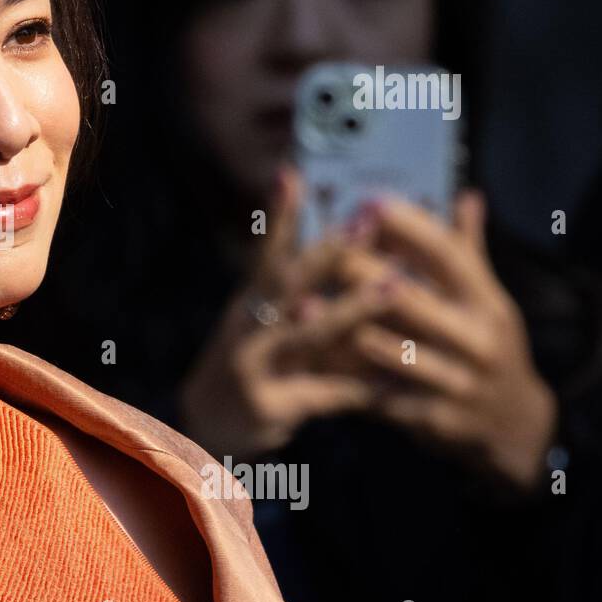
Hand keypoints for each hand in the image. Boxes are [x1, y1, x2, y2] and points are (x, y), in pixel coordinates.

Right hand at [178, 166, 396, 459]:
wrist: (205, 428)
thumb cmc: (251, 366)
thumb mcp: (262, 326)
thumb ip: (299, 296)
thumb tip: (347, 247)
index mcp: (249, 303)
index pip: (266, 252)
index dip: (279, 216)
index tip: (292, 174)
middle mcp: (246, 326)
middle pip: (287, 281)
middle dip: (328, 249)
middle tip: (366, 218)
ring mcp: (253, 364)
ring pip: (308, 330)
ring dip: (354, 306)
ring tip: (395, 286)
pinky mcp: (269, 404)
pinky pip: (325, 391)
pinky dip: (362, 386)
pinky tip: (395, 382)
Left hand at [337, 192, 556, 490]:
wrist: (511, 422)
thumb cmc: (482, 341)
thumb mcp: (484, 298)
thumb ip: (467, 250)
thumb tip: (465, 194)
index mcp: (487, 302)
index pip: (450, 256)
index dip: (411, 226)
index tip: (370, 200)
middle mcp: (478, 339)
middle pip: (415, 300)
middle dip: (367, 272)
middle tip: (323, 248)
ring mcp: (459, 381)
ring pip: (397, 351)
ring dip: (349, 328)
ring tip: (303, 306)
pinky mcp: (435, 418)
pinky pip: (384, 396)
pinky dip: (349, 380)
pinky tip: (312, 363)